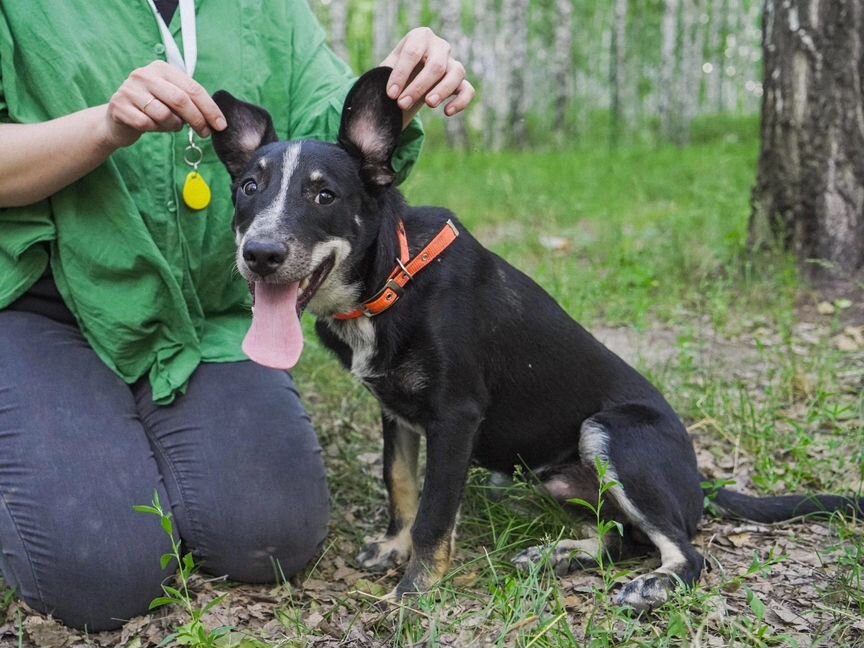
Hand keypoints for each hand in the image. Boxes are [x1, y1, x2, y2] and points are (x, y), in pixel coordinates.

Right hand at [101, 60, 226, 148]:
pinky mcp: (119, 106)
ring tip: (169, 125)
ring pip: (164, 114)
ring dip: (172, 125)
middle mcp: (144, 75)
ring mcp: (130, 89)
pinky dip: (154, 129)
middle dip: (198, 120)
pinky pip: (147, 124)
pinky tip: (151, 126)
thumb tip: (216, 120)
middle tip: (205, 133)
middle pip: (181, 100)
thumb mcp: (172, 102)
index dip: (209, 108)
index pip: (193, 88)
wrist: (117, 120)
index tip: (221, 125)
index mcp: (162, 69)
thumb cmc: (152, 110)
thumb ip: (191, 104)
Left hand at [381, 27, 475, 126]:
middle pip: (436, 65)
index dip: (401, 75)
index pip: (413, 54)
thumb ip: (384, 77)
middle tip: (402, 104)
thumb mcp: (386, 70)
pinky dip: (461, 101)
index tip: (390, 94)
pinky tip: (447, 112)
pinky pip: (468, 90)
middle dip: (418, 87)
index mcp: (419, 37)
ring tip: (428, 105)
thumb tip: (385, 97)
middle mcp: (439, 46)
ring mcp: (453, 62)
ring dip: (442, 91)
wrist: (408, 79)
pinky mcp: (460, 80)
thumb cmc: (395, 73)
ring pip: (456, 74)